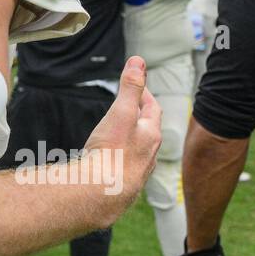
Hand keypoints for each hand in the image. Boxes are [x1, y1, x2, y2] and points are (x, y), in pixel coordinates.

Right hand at [81, 56, 161, 226]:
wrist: (102, 194)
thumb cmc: (111, 152)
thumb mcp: (120, 112)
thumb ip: (130, 87)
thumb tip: (138, 62)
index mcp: (150, 135)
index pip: (152, 109)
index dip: (144, 95)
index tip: (136, 86)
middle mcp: (148, 155)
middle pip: (148, 130)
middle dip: (138, 117)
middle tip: (128, 107)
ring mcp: (137, 172)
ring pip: (138, 151)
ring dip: (130, 139)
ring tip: (118, 133)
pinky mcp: (124, 186)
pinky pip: (126, 167)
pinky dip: (120, 158)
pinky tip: (109, 162)